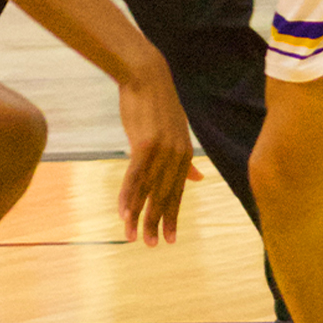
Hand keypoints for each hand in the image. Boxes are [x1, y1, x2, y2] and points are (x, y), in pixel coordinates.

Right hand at [116, 63, 201, 245]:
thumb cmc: (157, 104)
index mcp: (184, 154)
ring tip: (132, 236)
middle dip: (157, 222)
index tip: (169, 238)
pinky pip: (134, 176)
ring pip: (149, 190)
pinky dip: (128, 196)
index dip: (172, 216)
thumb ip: (185, 158)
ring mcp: (161, 150)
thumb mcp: (176, 132)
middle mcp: (176, 155)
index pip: (178, 192)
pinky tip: (123, 213)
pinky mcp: (144, 144)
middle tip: (152, 245)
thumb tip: (199, 179)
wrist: (146, 77)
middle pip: (164, 195)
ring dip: (139, 215)